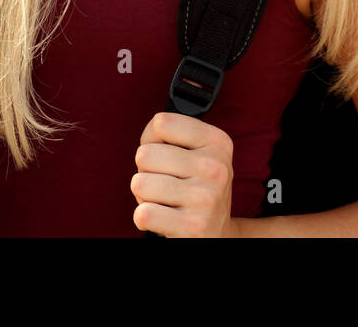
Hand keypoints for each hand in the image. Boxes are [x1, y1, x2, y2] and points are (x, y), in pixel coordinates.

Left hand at [132, 111, 241, 237]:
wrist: (217, 234)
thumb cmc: (196, 188)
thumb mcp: (197, 154)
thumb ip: (170, 137)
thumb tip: (146, 148)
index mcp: (217, 142)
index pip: (161, 123)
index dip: (152, 140)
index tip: (164, 155)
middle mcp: (215, 168)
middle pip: (144, 154)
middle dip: (146, 171)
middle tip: (165, 183)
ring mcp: (206, 198)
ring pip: (140, 183)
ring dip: (144, 196)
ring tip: (165, 201)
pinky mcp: (193, 227)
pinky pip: (143, 214)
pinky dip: (144, 218)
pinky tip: (164, 219)